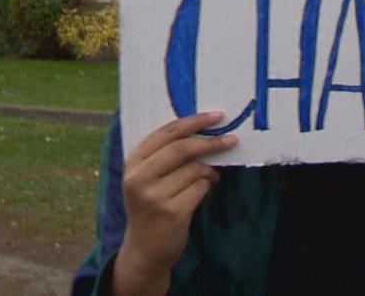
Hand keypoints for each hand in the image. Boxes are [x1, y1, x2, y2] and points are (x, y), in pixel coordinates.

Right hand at [113, 112, 236, 295]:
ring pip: (195, 169)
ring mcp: (154, 197)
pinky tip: (202, 192)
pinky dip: (207, 186)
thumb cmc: (151, 204)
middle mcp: (138, 179)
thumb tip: (204, 128)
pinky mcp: (172, 212)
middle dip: (210, 142)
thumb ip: (163, 154)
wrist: (145, 248)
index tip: (216, 116)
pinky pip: (201, 188)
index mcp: (132, 163)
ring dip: (209, 170)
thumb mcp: (147, 178)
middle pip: (182, 149)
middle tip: (231, 140)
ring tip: (209, 176)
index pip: (165, 133)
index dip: (193, 122)